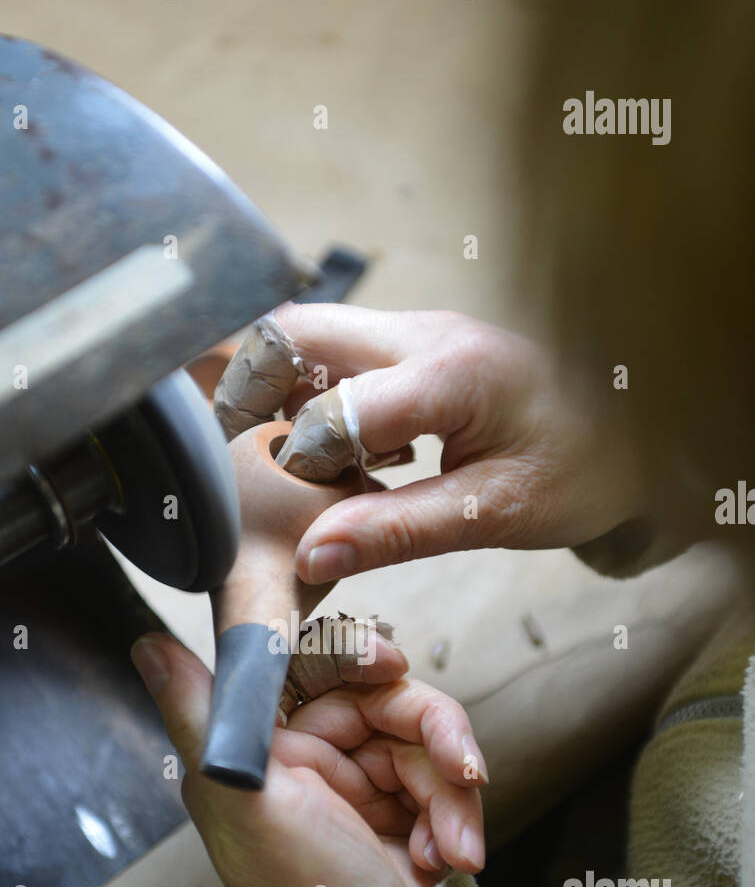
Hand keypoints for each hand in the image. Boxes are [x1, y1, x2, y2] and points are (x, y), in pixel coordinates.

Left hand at [131, 632, 486, 886]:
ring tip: (450, 846)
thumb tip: (147, 646)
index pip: (308, 664)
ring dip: (448, 790)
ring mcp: (361, 779)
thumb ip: (204, 718)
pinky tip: (447, 857)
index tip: (390, 662)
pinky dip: (455, 816)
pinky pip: (446, 776)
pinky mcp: (407, 803)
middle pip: (383, 695)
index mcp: (261, 747)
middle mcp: (309, 757)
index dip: (352, 653)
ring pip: (425, 736)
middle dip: (430, 735)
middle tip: (458, 768)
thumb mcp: (245, 803)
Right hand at [214, 304, 650, 582]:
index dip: (299, 459)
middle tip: (242, 455)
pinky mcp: (418, 344)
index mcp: (451, 373)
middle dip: (252, 388)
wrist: (644, 428)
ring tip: (283, 454)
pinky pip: (340, 354)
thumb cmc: (584, 469)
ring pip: (311, 334)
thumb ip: (400, 532)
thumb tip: (312, 556)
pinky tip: (332, 448)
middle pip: (298, 331)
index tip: (293, 506)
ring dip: (280, 389)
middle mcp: (425, 332)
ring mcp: (419, 330)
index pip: (334, 405)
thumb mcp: (496, 514)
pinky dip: (312, 393)